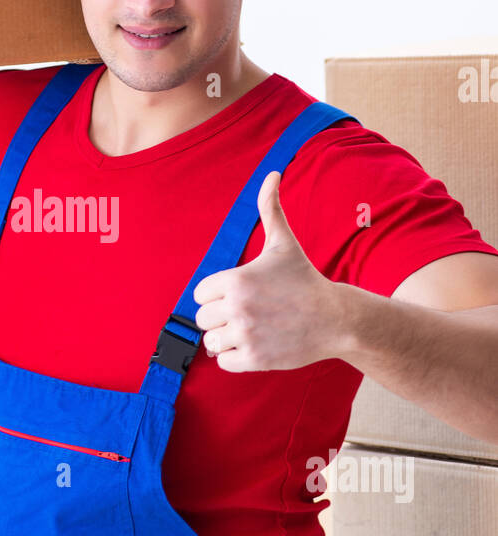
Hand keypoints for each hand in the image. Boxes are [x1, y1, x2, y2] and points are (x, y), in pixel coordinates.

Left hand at [192, 170, 347, 370]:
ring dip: (226, 338)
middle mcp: (237, 307)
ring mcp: (246, 334)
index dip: (216, 294)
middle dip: (220, 317)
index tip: (239, 294)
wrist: (336, 318)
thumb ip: (270, 209)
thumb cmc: (304, 279)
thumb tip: (272, 174)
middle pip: (202, 319)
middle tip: (246, 313)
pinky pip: (224, 361)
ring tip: (250, 329)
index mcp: (236, 279)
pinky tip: (254, 344)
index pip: (200, 294)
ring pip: (211, 341)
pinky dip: (234, 357)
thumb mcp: (283, 243)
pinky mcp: (254, 358)